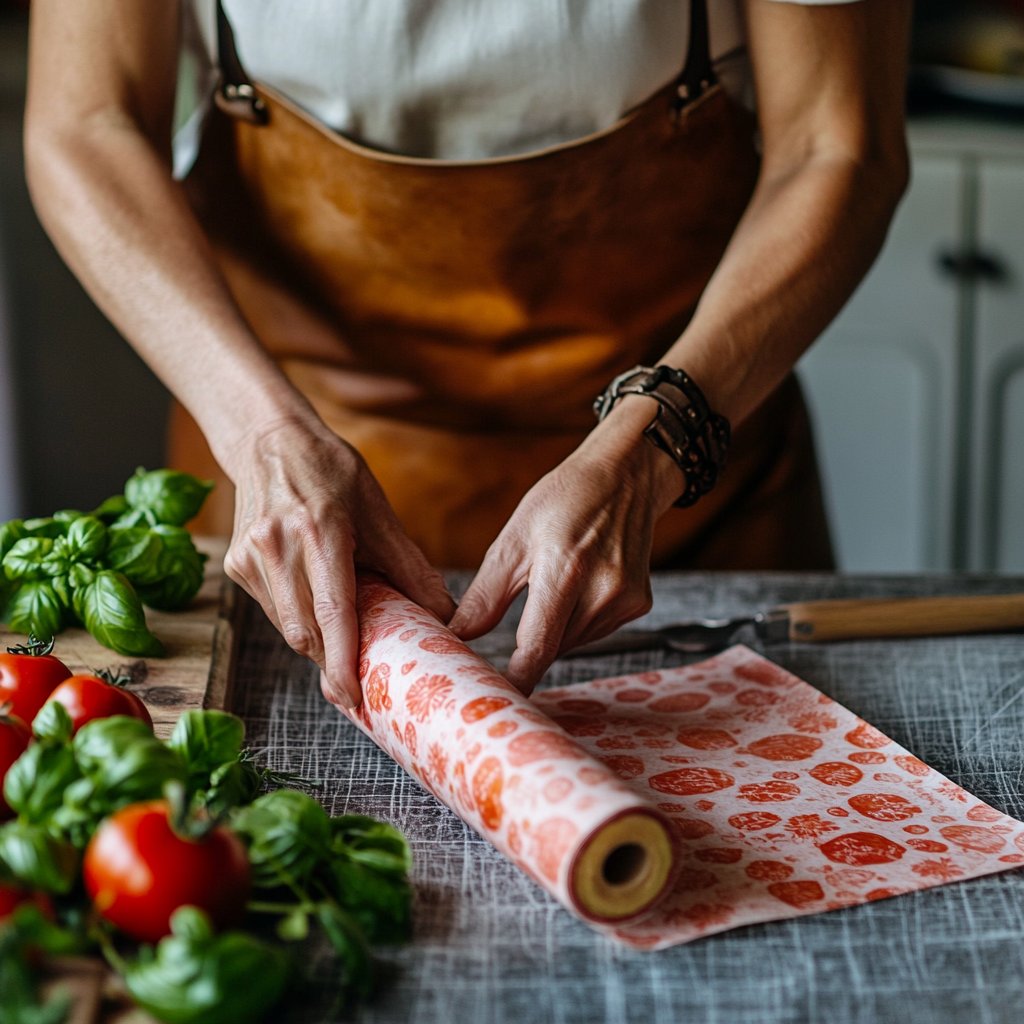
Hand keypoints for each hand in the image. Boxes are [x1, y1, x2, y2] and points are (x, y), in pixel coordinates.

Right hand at [222, 417, 454, 707]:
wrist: (269, 440)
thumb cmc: (331, 472)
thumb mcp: (378, 511)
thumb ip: (410, 566)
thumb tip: (444, 613)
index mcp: (321, 532)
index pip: (333, 611)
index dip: (342, 661)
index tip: (352, 698)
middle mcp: (277, 547)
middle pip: (305, 631)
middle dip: (332, 660)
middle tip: (359, 676)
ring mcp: (250, 557)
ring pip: (287, 627)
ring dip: (316, 638)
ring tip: (342, 624)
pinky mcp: (236, 564)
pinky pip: (273, 610)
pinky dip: (298, 616)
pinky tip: (314, 597)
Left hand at [449, 399, 681, 693]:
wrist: (625, 475)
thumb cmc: (565, 499)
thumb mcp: (514, 538)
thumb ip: (486, 595)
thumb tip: (458, 636)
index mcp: (565, 570)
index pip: (537, 646)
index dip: (515, 679)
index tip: (496, 701)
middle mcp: (603, 590)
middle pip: (553, 647)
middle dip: (526, 648)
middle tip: (503, 641)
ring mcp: (626, 600)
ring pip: (573, 643)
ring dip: (552, 632)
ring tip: (551, 589)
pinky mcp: (639, 604)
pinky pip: (594, 631)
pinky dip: (577, 621)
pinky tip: (577, 588)